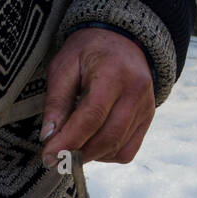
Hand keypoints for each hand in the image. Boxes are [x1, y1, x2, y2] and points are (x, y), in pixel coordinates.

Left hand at [40, 27, 155, 166]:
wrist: (121, 39)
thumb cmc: (87, 52)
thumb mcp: (64, 67)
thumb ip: (56, 102)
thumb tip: (49, 138)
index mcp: (114, 73)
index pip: (91, 117)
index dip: (69, 141)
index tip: (49, 156)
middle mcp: (136, 92)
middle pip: (107, 138)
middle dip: (78, 153)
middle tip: (56, 157)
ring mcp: (146, 107)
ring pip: (117, 148)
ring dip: (91, 155)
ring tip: (73, 144)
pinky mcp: (147, 119)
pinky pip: (127, 151)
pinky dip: (106, 154)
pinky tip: (92, 142)